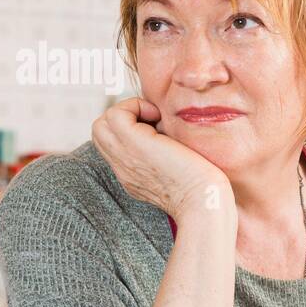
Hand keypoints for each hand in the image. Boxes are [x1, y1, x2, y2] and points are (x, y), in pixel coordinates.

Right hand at [91, 98, 232, 219]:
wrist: (204, 200)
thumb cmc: (204, 187)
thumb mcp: (178, 168)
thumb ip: (165, 151)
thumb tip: (165, 124)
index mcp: (133, 175)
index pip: (113, 144)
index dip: (131, 127)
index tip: (158, 128)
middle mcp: (123, 168)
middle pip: (101, 131)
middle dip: (125, 117)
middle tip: (154, 121)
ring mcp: (124, 157)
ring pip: (102, 122)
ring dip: (129, 111)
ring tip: (155, 119)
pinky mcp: (133, 144)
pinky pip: (115, 113)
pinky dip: (136, 106)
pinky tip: (158, 117)